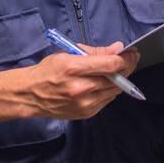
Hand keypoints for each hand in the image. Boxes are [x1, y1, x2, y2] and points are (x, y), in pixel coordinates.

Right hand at [21, 41, 139, 119]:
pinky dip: (110, 90)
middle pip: (116, 78)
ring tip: (119, 70)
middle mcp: (80, 88)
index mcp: (74, 68)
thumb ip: (95, 52)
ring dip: (120, 79)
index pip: (111, 64)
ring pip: (114, 90)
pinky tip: (106, 83)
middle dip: (127, 67)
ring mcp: (84, 104)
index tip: (132, 52)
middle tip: (131, 59)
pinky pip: (107, 100)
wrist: (30, 95)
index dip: (126, 58)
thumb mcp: (68, 53)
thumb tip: (117, 49)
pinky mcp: (86, 113)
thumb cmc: (48, 71)